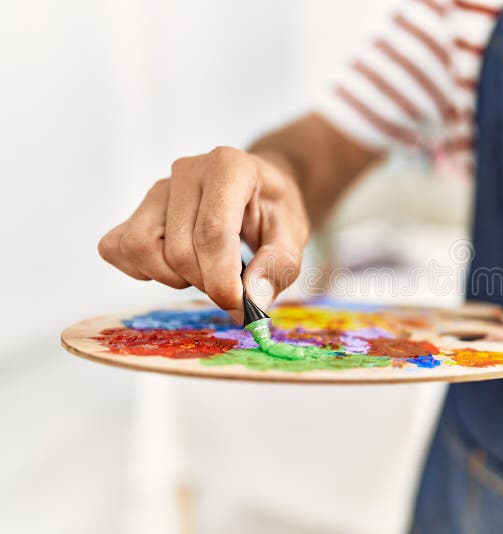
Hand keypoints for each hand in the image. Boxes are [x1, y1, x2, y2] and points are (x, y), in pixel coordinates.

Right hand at [98, 146, 309, 315]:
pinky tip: (175, 266)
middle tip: (231, 282)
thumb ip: (277, 268)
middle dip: (206, 282)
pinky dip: (144, 270)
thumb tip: (252, 301)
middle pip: (179, 249)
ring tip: (203, 270)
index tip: (238, 306)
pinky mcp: (135, 209)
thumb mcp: (292, 237)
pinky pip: (117, 248)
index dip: (222, 279)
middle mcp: (186, 170)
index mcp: (229, 166)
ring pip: (141, 248)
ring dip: (172, 276)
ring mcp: (156, 188)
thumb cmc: (273, 211)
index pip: (212, 232)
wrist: (257, 188)